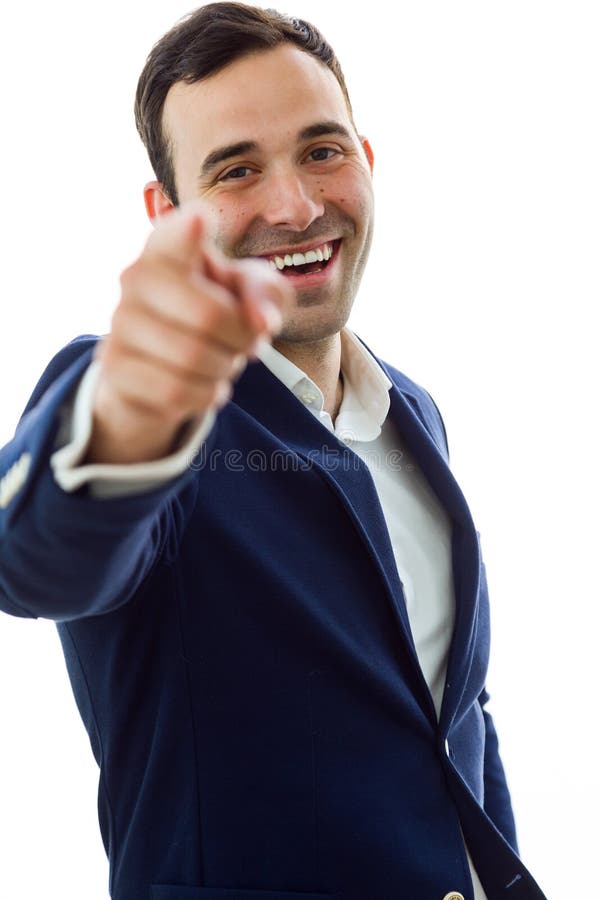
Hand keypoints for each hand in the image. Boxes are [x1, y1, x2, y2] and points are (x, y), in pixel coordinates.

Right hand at [86, 203, 291, 464]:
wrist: (168, 369)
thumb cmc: (217, 315)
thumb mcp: (253, 295)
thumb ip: (266, 294)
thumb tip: (261, 322)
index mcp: (169, 247)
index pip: (173, 233)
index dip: (188, 229)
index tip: (203, 220)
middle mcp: (135, 277)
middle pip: (209, 315)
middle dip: (242, 338)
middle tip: (248, 343)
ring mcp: (119, 322)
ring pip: (192, 358)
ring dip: (223, 369)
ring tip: (223, 363)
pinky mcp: (113, 366)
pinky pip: (174, 390)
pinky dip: (204, 394)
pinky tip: (205, 386)